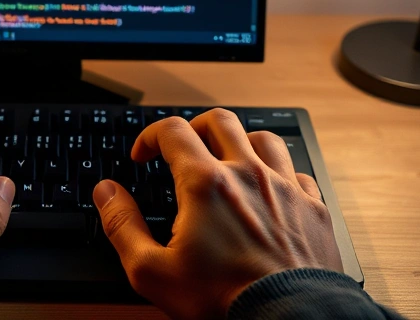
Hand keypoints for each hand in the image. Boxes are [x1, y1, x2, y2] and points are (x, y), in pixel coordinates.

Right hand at [93, 109, 340, 319]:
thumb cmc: (224, 299)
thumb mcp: (153, 271)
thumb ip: (123, 226)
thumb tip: (106, 193)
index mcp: (205, 183)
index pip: (173, 131)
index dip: (150, 136)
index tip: (143, 154)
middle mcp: (248, 174)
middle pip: (220, 121)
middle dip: (195, 127)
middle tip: (184, 146)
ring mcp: (285, 188)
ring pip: (264, 138)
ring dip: (242, 142)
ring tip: (230, 159)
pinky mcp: (313, 208)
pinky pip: (298, 172)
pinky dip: (281, 174)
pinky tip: (272, 191)